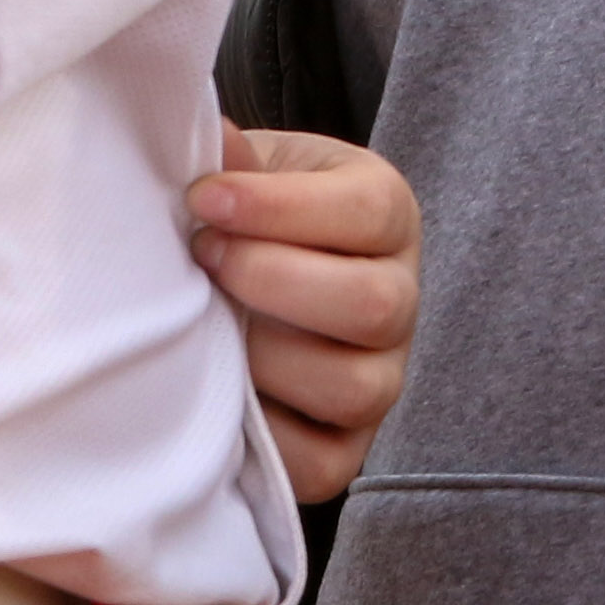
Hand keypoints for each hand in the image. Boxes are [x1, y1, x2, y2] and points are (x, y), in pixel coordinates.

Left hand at [189, 127, 418, 507]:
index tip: (203, 199)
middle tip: (202, 258)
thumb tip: (215, 140)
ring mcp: (381, 380)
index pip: (365, 213)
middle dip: (270, 280)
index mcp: (388, 213)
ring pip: (352, 386)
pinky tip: (219, 388)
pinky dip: (266, 433)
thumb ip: (237, 158)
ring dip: (264, 356)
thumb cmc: (249, 212)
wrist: (248, 276)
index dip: (278, 209)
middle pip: (371, 305)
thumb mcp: (253, 167)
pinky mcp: (347, 450)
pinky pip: (323, 464)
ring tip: (208, 325)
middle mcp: (401, 299)